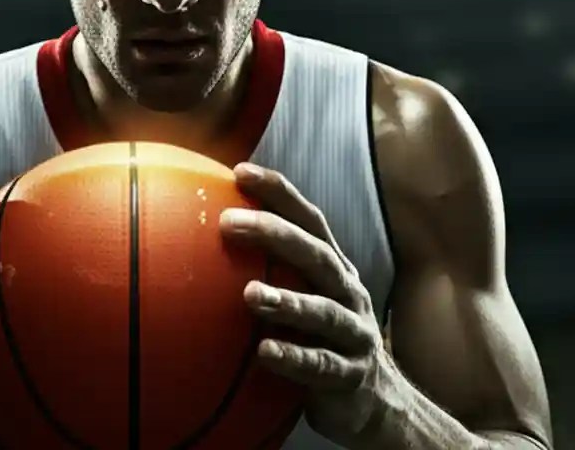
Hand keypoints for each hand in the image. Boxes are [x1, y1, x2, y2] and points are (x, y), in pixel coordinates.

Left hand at [221, 163, 403, 449]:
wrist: (375, 402)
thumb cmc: (320, 339)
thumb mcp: (301, 301)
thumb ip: (268, 272)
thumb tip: (199, 245)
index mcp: (334, 269)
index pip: (309, 220)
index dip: (279, 193)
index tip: (240, 171)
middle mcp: (347, 293)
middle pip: (315, 255)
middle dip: (275, 234)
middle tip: (228, 222)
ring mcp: (353, 333)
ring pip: (322, 311)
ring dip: (287, 300)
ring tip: (249, 294)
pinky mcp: (349, 375)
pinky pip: (320, 366)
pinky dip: (293, 358)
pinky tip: (263, 353)